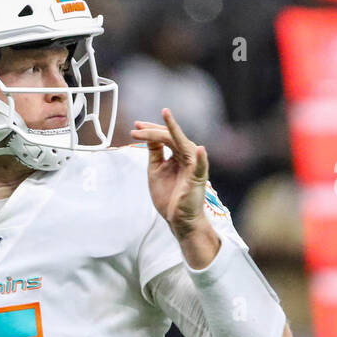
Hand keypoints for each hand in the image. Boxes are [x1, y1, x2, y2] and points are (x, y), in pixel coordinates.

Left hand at [129, 108, 210, 236]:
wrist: (177, 219)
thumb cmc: (169, 196)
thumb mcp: (156, 170)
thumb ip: (155, 153)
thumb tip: (148, 135)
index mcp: (177, 154)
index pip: (165, 137)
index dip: (150, 130)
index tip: (135, 127)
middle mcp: (187, 156)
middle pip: (171, 137)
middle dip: (154, 130)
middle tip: (137, 126)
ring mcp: (193, 166)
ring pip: (183, 144)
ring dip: (173, 131)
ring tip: (166, 117)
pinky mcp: (198, 178)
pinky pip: (201, 167)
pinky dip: (201, 158)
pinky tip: (199, 150)